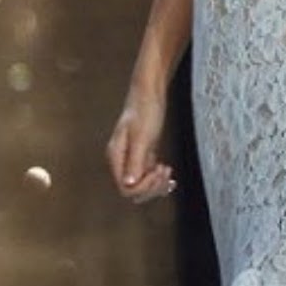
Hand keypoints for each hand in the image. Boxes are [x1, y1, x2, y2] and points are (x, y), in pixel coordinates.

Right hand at [107, 88, 174, 202]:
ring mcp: (132, 159)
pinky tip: (169, 176)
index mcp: (116, 157)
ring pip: (141, 186)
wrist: (149, 93)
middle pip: (133, 191)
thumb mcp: (142, 136)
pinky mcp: (142, 156)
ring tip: (167, 171)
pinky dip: (158, 180)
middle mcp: (121, 161)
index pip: (125, 188)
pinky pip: (147, 177)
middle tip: (165, 170)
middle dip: (152, 187)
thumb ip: (136, 160)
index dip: (144, 187)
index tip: (158, 170)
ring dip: (156, 185)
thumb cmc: (145, 110)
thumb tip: (129, 183)